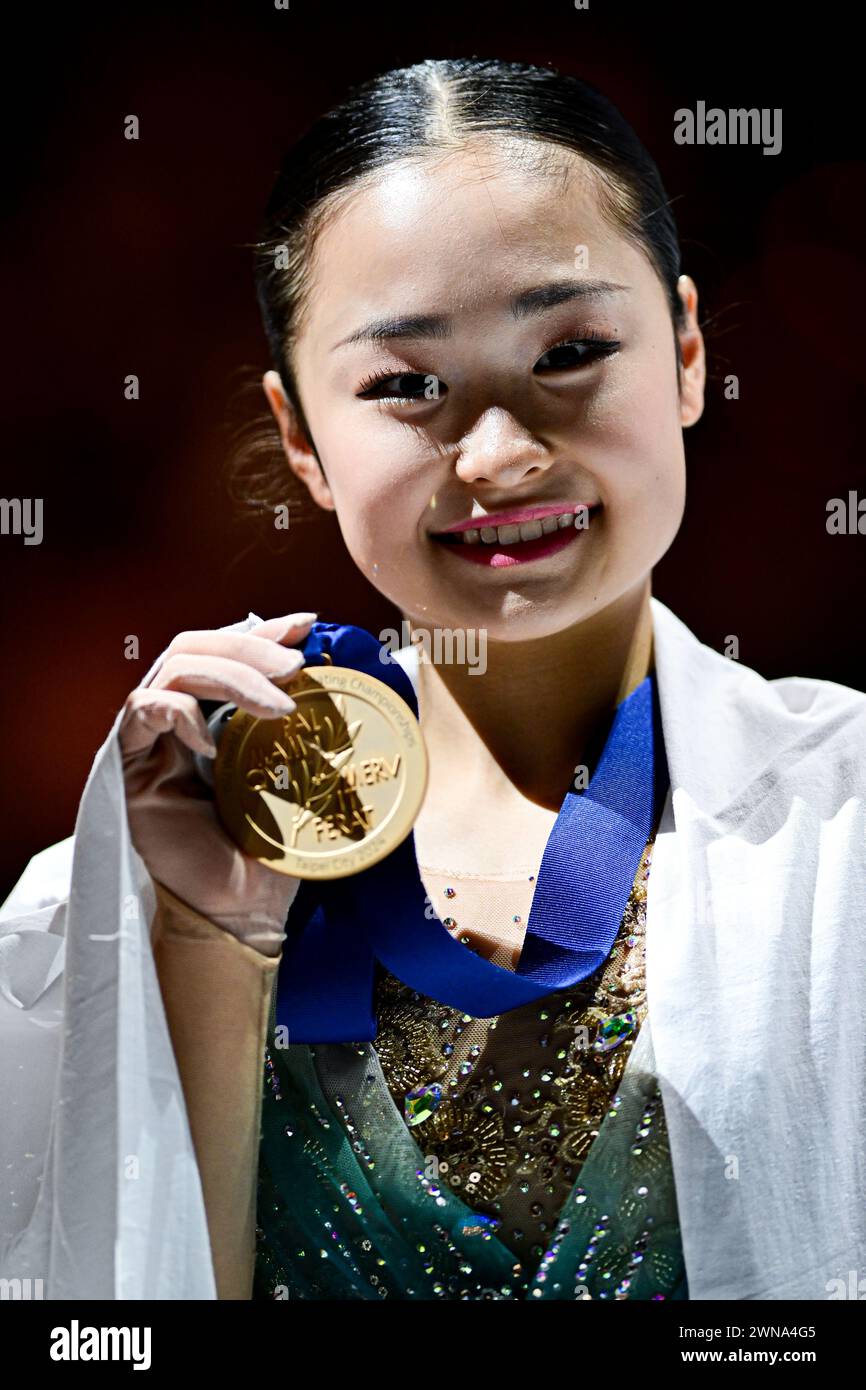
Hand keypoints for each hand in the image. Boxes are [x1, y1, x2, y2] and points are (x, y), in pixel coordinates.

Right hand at [118, 611, 315, 954]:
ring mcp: (151, 744)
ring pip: (173, 668)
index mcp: (214, 721)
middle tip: (296, 665)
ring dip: (229, 673)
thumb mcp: (300, 787)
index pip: (227, 652)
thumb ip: (312, 744)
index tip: (308, 624)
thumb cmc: (267, 858)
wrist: (237, 916)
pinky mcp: (128, 770)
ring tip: (277, 704)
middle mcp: (178, 724)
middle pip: (196, 647)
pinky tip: (211, 741)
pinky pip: (139, 711)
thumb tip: (366, 706)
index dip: (264, 631)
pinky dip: (176, 711)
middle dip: (248, 645)